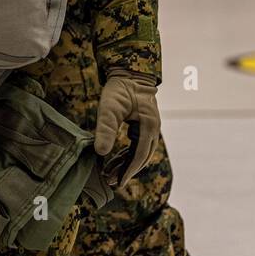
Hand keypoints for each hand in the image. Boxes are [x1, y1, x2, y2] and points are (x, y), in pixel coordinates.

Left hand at [94, 70, 159, 185]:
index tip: (118, 182)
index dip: (129, 170)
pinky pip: (138, 145)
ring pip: (140, 153)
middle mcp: (153, 128)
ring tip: (111, 174)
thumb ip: (106, 129)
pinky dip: (127, 155)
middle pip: (142, 157)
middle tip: (112, 182)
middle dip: (128, 171)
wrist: (129, 73)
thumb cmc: (119, 88)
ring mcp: (150, 128)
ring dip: (127, 164)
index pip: (139, 154)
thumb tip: (101, 152)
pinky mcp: (144, 126)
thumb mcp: (109, 108)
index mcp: (149, 125)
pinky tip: (116, 161)